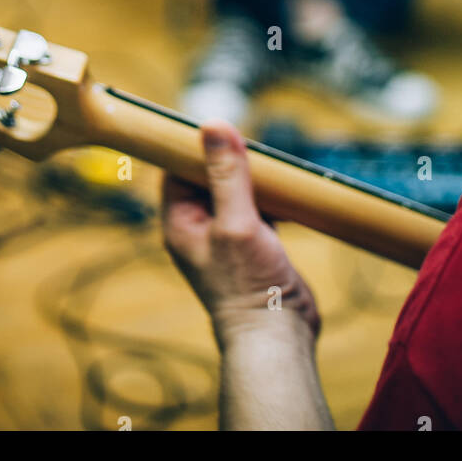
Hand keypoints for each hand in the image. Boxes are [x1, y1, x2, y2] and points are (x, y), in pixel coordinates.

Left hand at [162, 122, 320, 346]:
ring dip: (251, 175)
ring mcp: (227, 236)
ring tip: (268, 162)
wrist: (278, 337)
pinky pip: (257, 206)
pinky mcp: (255, 243)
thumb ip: (226, 174)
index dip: (192, 145)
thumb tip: (212, 125)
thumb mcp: (235, 223)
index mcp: (180, 222)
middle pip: (207, 175)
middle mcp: (199, 227)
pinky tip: (285, 187)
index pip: (176, 169)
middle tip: (249, 141)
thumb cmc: (249, 286)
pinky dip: (269, 194)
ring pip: (234, 189)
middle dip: (227, 156)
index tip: (214, 123)